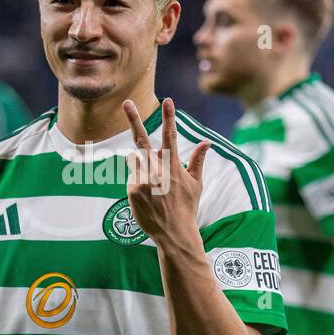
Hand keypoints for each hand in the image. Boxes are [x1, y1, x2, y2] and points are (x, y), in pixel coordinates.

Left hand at [123, 98, 209, 244]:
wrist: (174, 233)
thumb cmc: (187, 207)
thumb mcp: (196, 184)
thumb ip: (198, 160)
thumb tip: (207, 141)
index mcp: (173, 166)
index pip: (171, 136)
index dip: (170, 117)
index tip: (168, 101)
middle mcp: (157, 170)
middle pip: (142, 139)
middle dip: (134, 119)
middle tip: (127, 102)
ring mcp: (143, 179)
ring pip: (136, 160)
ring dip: (142, 165)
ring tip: (153, 186)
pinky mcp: (132, 189)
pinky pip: (132, 176)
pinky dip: (138, 181)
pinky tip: (148, 196)